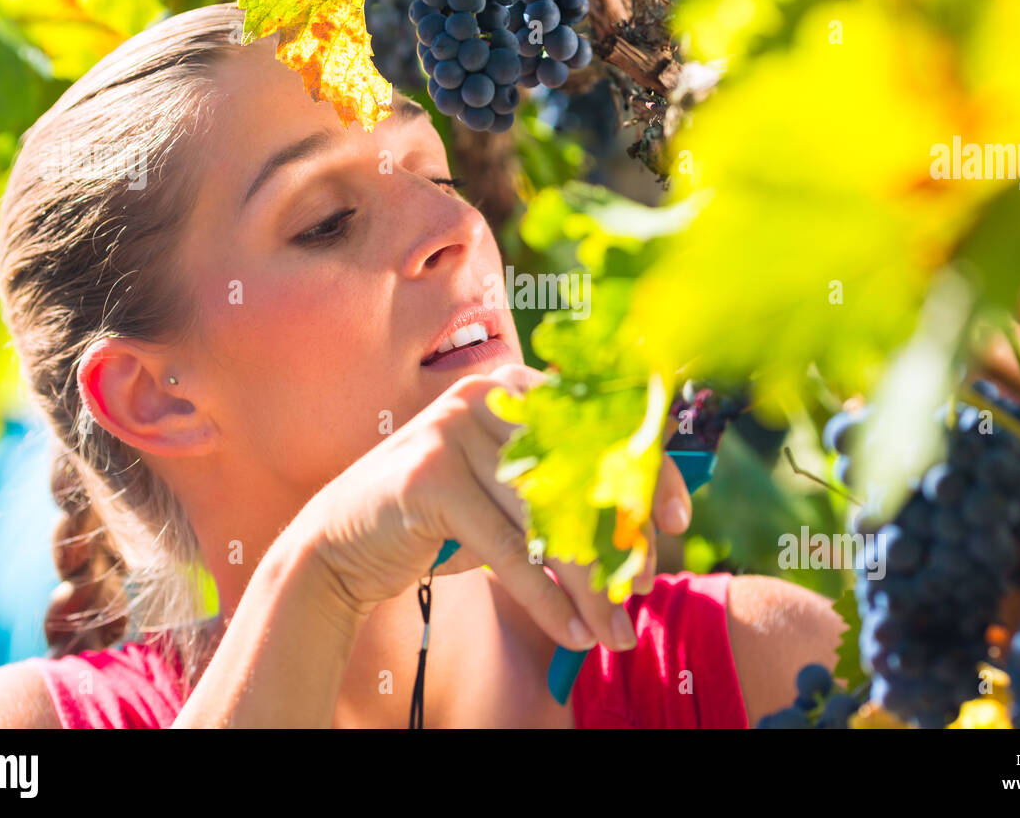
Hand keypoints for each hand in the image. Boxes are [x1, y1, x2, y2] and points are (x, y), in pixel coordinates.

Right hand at [284, 364, 687, 653]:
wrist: (342, 545)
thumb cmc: (439, 521)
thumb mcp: (505, 496)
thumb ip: (560, 491)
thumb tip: (646, 529)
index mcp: (511, 388)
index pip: (598, 421)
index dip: (646, 468)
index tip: (677, 520)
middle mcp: (485, 396)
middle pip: (578, 469)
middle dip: (618, 536)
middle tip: (643, 587)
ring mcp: (451, 430)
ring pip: (547, 517)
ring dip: (589, 584)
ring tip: (614, 632)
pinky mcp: (428, 477)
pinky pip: (508, 548)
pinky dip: (544, 597)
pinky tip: (570, 632)